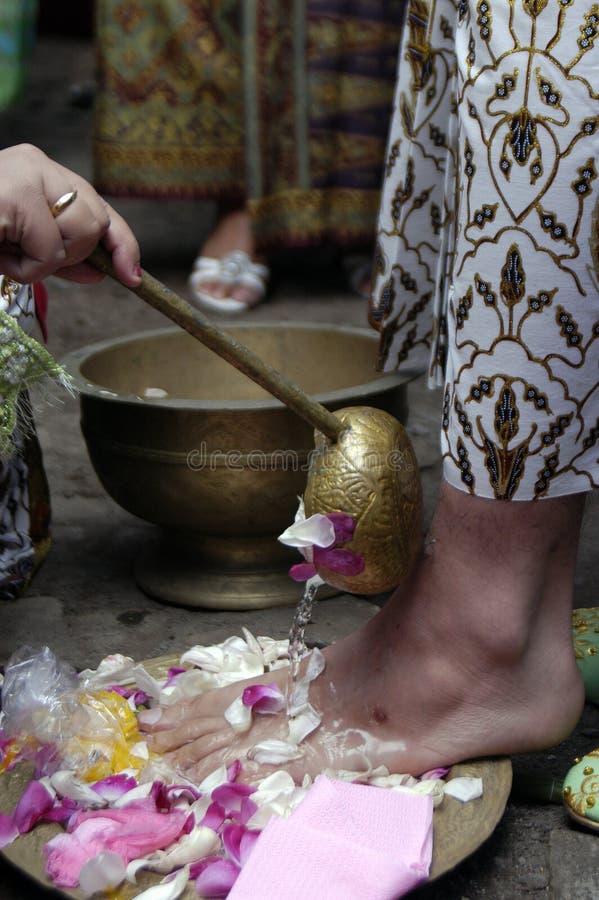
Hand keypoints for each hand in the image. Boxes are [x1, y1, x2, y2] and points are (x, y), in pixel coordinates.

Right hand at [0, 144, 140, 285]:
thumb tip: (101, 272)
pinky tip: (1, 254)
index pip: (99, 206)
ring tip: (10, 253)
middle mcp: (38, 164)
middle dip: (73, 253)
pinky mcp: (17, 194)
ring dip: (48, 262)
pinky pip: (50, 251)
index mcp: (41, 171)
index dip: (121, 242)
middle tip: (28, 257)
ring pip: (83, 234)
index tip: (131, 275)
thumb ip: (63, 255)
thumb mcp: (24, 245)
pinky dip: (27, 269)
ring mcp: (28, 174)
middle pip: (98, 222)